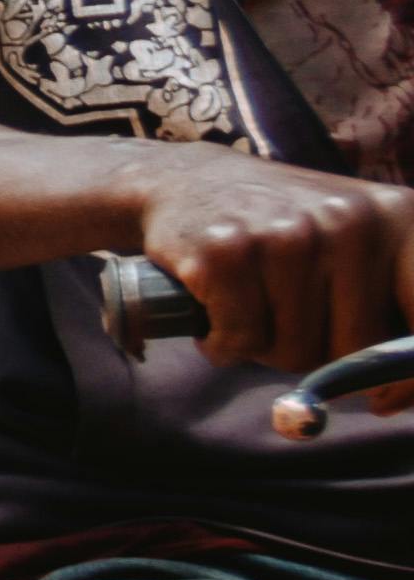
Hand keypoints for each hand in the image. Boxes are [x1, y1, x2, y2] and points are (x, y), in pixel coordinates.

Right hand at [131, 152, 413, 380]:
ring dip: (267, 344)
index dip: (408, 373)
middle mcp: (350, 219)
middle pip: (358, 348)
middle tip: (292, 316)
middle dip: (321, 352)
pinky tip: (217, 303)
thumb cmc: (286, 232)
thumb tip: (391, 397)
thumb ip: (392, 311)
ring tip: (253, 299)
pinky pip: (241, 342)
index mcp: (399, 217)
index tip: (383, 396)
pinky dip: (223, 341)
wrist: (188, 182)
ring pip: (296, 351)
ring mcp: (287, 234)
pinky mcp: (226, 253)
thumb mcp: (358, 249)